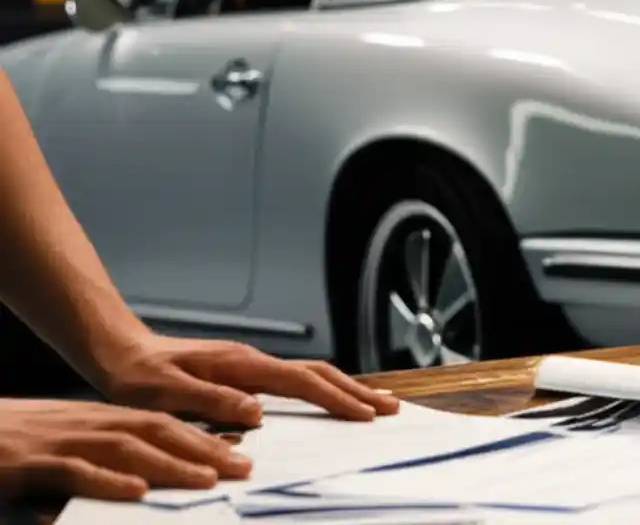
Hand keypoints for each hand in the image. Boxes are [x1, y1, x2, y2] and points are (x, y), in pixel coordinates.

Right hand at [0, 399, 250, 500]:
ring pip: (127, 449)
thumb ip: (105, 464)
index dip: (201, 436)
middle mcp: (89, 425)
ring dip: (170, 463)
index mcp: (100, 421)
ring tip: (206, 478)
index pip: (162, 425)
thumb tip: (145, 485)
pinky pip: (77, 472)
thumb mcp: (67, 450)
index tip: (238, 450)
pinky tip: (136, 492)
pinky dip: (109, 480)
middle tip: (242, 467)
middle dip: (203, 449)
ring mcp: (63, 442)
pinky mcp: (33, 462)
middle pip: (157, 432)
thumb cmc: (15, 446)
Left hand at [93, 334, 399, 426]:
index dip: (336, 399)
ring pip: (311, 374)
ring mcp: (252, 364)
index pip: (301, 383)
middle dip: (357, 392)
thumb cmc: (138, 377)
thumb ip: (212, 402)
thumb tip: (258, 412)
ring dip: (346, 389)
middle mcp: (253, 361)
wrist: (121, 352)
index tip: (366, 414)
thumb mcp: (167, 393)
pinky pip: (295, 379)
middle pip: (319, 374)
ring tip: (375, 404)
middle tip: (391, 409)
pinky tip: (332, 397)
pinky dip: (323, 388)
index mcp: (241, 365)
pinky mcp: (246, 372)